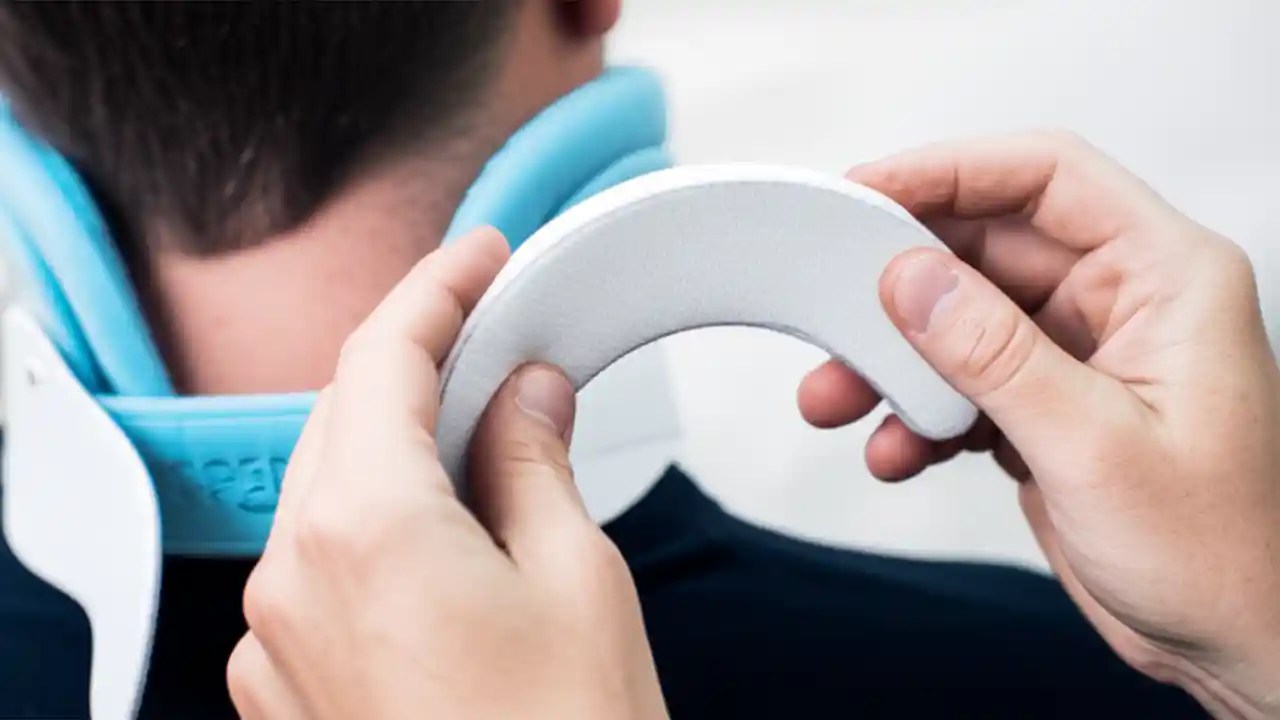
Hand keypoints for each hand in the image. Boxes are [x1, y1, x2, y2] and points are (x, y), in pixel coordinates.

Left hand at [226, 228, 666, 719]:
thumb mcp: (576, 577)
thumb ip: (533, 463)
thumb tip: (525, 396)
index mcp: (364, 531)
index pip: (382, 359)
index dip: (436, 291)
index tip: (476, 261)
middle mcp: (293, 580)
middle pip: (344, 414)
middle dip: (416, 360)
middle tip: (495, 332)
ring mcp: (277, 642)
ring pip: (329, 487)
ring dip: (397, 441)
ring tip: (486, 428)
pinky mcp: (288, 686)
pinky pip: (320, 562)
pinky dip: (377, 518)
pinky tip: (444, 522)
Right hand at [798, 132, 1279, 717]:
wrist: (1237, 645)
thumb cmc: (1222, 555)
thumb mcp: (1094, 446)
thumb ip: (994, 355)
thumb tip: (910, 279)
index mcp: (1166, 278)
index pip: (1046, 179)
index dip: (950, 172)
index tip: (866, 191)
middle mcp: (1122, 304)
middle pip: (986, 251)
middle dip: (899, 288)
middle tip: (831, 312)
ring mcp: (1081, 357)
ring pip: (962, 322)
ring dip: (895, 361)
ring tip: (838, 396)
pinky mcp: (1049, 409)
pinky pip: (964, 383)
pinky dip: (920, 413)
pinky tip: (898, 448)